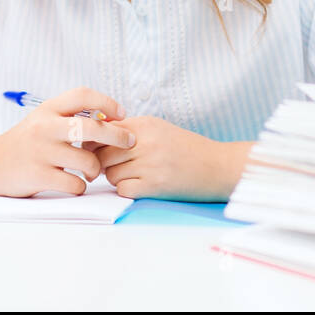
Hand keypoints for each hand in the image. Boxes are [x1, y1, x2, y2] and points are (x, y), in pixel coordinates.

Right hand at [0, 87, 136, 196]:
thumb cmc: (24, 142)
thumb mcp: (43, 119)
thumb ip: (69, 116)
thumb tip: (109, 119)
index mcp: (47, 109)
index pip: (83, 95)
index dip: (107, 102)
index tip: (122, 114)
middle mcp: (44, 127)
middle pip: (92, 128)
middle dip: (117, 136)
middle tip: (129, 142)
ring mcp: (41, 152)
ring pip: (87, 161)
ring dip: (96, 169)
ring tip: (92, 172)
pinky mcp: (38, 176)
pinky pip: (75, 184)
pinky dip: (81, 187)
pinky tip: (75, 184)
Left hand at [93, 115, 246, 202]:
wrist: (217, 166)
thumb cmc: (187, 147)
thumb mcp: (159, 128)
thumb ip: (130, 129)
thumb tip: (97, 132)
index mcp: (145, 125)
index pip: (104, 131)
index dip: (97, 142)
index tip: (100, 149)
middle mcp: (145, 143)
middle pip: (103, 154)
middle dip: (104, 162)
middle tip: (114, 165)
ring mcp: (149, 165)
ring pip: (110, 173)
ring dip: (115, 177)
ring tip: (131, 175)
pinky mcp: (154, 186)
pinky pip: (122, 189)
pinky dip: (126, 189)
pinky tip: (138, 185)